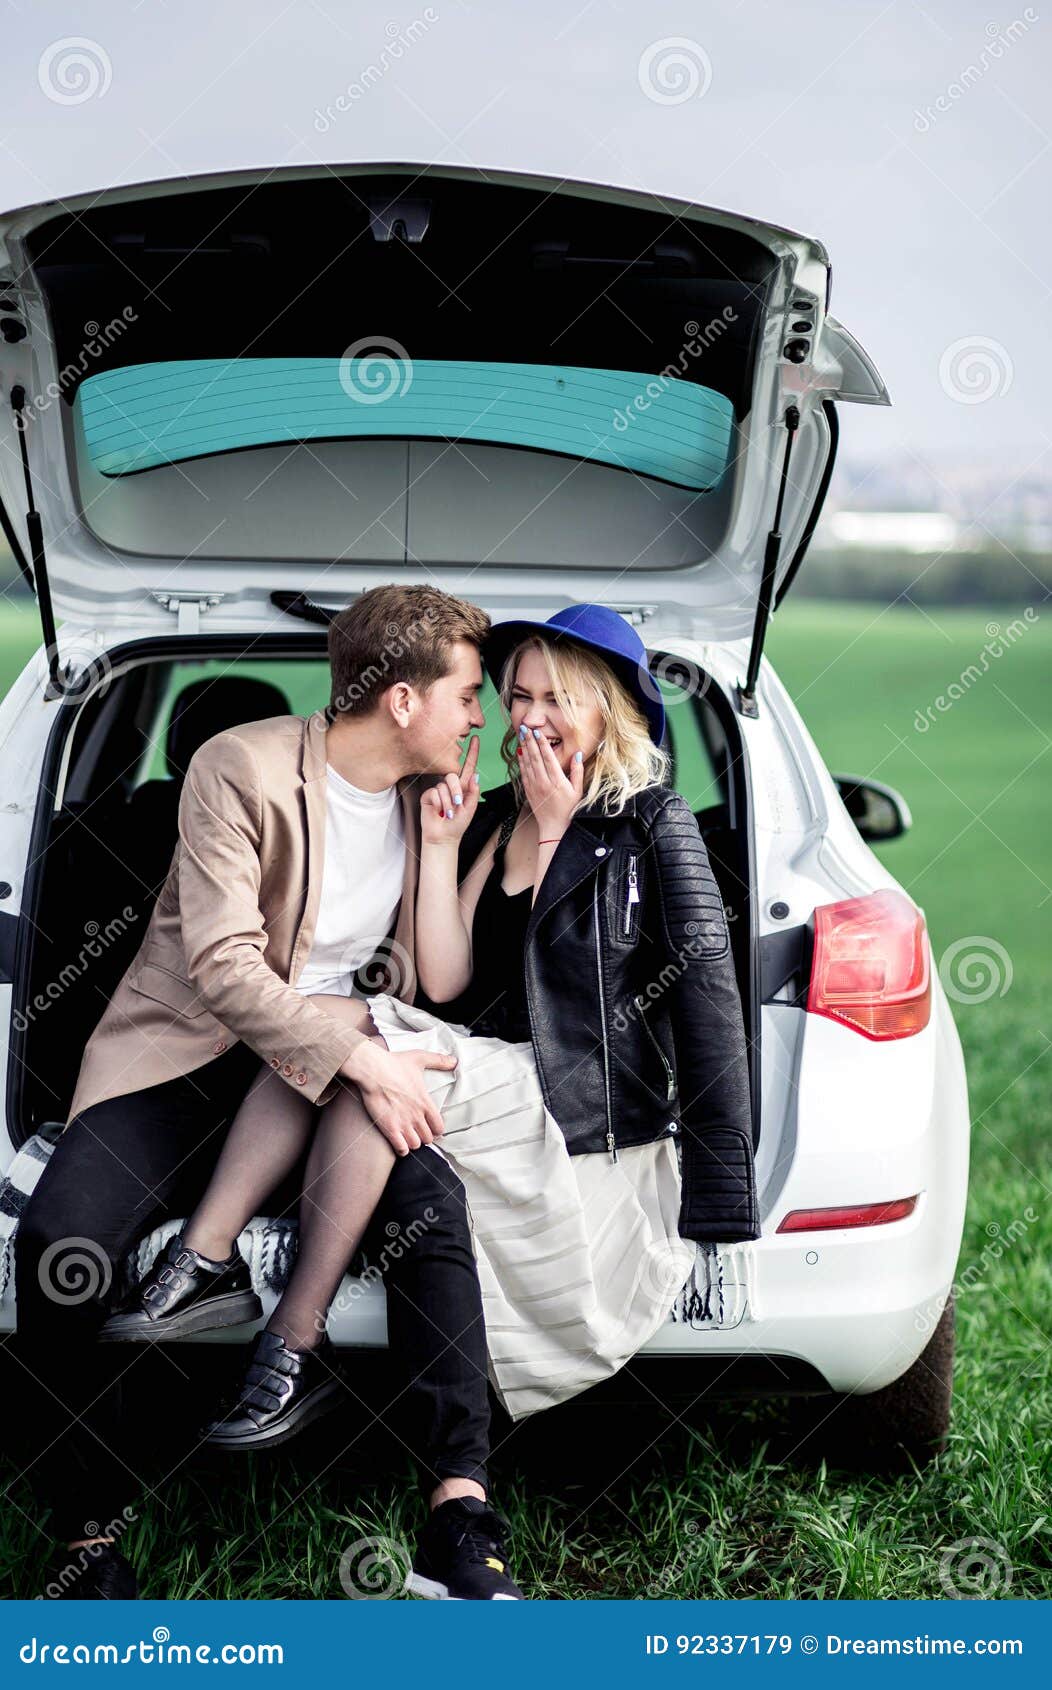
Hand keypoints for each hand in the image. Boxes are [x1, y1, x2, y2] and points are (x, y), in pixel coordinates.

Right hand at [341, 1040, 456, 1155]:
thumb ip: (439, 1061)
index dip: (436, 1130)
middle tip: (418, 1132)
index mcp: (425, 1102)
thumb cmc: (394, 1063)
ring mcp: (403, 1123)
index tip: (431, 1128)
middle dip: (424, 1137)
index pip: (439, 1127)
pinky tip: (399, 1142)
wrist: (372, 1070)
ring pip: (416, 1145)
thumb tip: (454, 1061)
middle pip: (428, 1138)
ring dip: (413, 1143)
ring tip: (408, 1137)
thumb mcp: (420, 1058)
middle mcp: (417, 1116)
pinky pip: (401, 1148)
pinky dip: (401, 1149)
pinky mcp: (389, 1128)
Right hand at [420, 734, 480, 846]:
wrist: (443, 837)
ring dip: (448, 802)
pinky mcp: (429, 795)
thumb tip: (475, 776)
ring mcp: (439, 789)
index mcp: (463, 787)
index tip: (475, 738)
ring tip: (448, 814)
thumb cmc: (457, 825)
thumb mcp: (470, 809)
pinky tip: (438, 812)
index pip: (468, 767)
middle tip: (458, 805)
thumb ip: (473, 793)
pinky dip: (440, 803)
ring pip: (444, 785)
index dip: (472, 753)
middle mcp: (451, 786)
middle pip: (453, 775)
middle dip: (457, 791)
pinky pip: (435, 792)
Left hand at [518, 727, 583, 840]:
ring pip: (527, 763)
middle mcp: (544, 782)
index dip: (542, 743)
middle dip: (530, 741)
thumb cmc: (568, 809)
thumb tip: (578, 753)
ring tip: (521, 735)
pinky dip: (521, 761)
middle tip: (525, 728)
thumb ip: (577, 771)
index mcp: (557, 781)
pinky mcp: (528, 790)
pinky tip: (520, 752)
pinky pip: (523, 773)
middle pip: (535, 757)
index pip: (548, 758)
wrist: (553, 826)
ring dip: (524, 748)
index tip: (538, 732)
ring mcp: (534, 786)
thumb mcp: (578, 790)